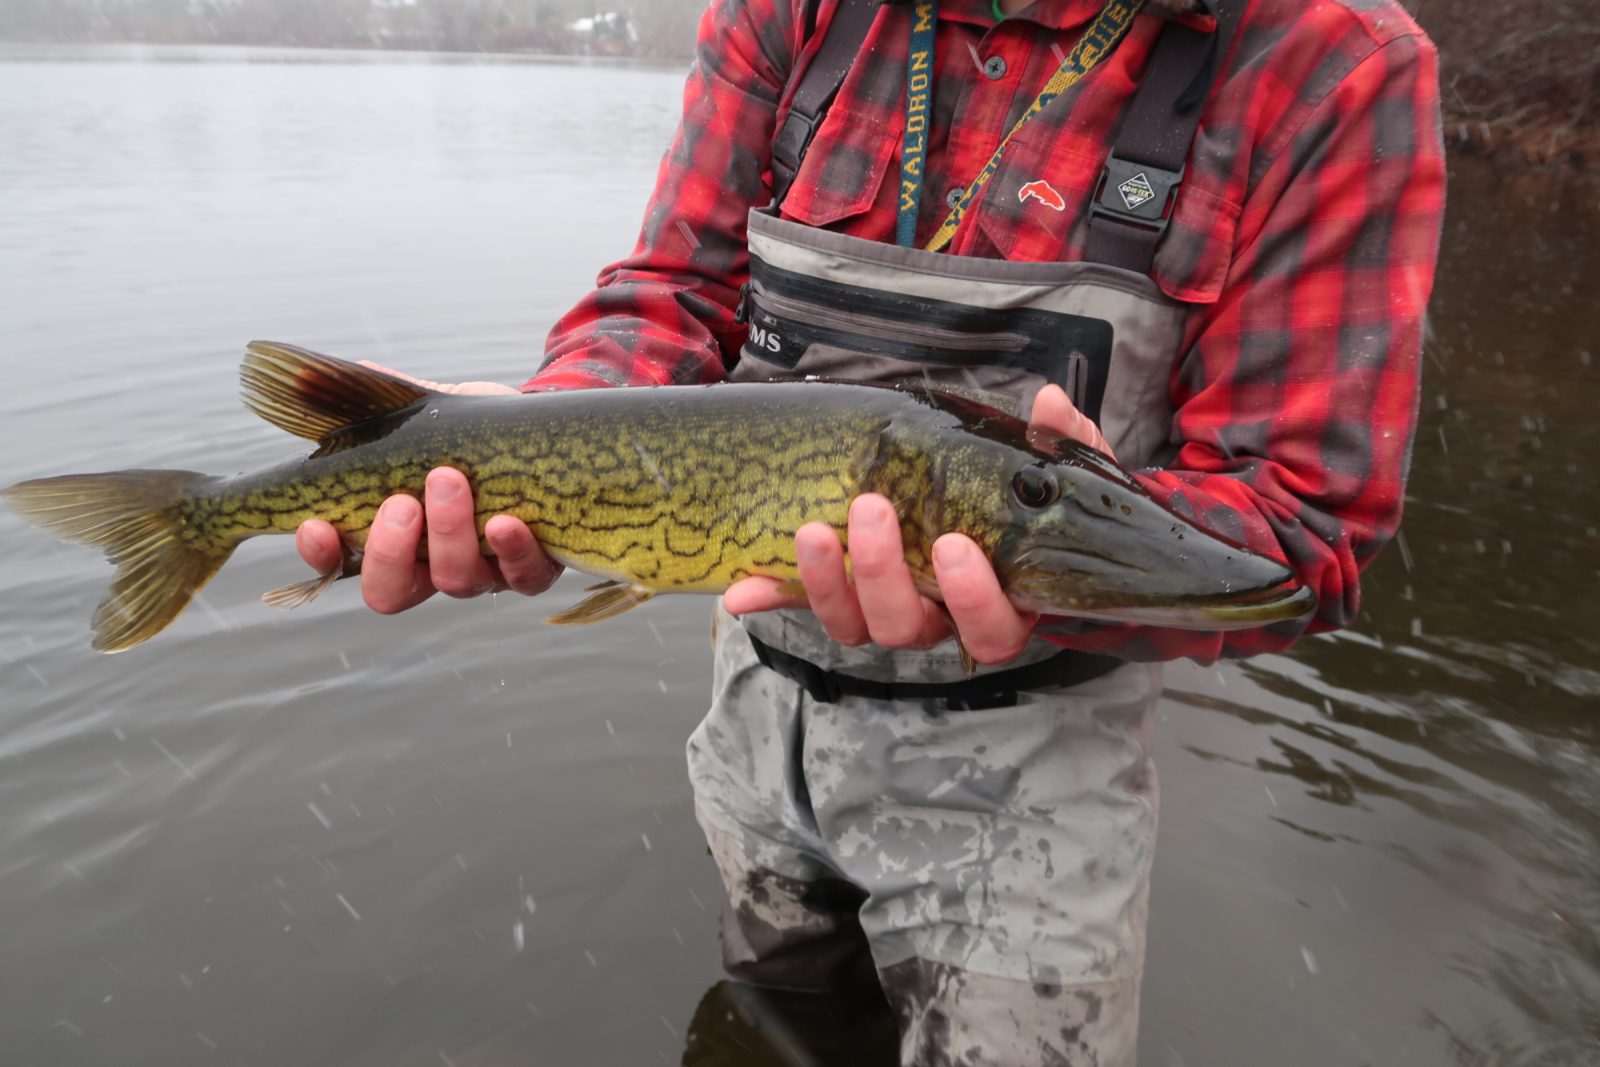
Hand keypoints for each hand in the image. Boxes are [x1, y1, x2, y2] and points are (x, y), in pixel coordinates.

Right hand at [294, 365, 561, 613]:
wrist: (542, 435)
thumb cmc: (470, 432)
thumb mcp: (427, 412)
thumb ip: (385, 397)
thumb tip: (357, 366)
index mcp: (386, 534)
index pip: (338, 561)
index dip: (321, 554)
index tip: (315, 524)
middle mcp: (428, 565)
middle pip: (389, 592)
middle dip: (388, 550)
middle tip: (399, 502)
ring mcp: (480, 572)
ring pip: (455, 581)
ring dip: (447, 534)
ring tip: (448, 479)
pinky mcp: (530, 567)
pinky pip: (522, 578)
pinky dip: (512, 552)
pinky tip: (505, 521)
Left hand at [722, 384, 1110, 665]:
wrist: (987, 506)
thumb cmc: (1028, 501)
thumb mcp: (1049, 472)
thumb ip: (1058, 443)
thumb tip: (1049, 404)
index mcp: (1002, 603)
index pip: (992, 626)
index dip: (973, 597)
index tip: (955, 546)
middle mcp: (940, 619)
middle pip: (909, 627)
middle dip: (886, 575)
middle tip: (872, 511)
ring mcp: (889, 611)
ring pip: (856, 624)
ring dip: (828, 583)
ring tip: (815, 531)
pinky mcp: (843, 597)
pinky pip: (804, 606)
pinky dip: (774, 597)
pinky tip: (742, 590)